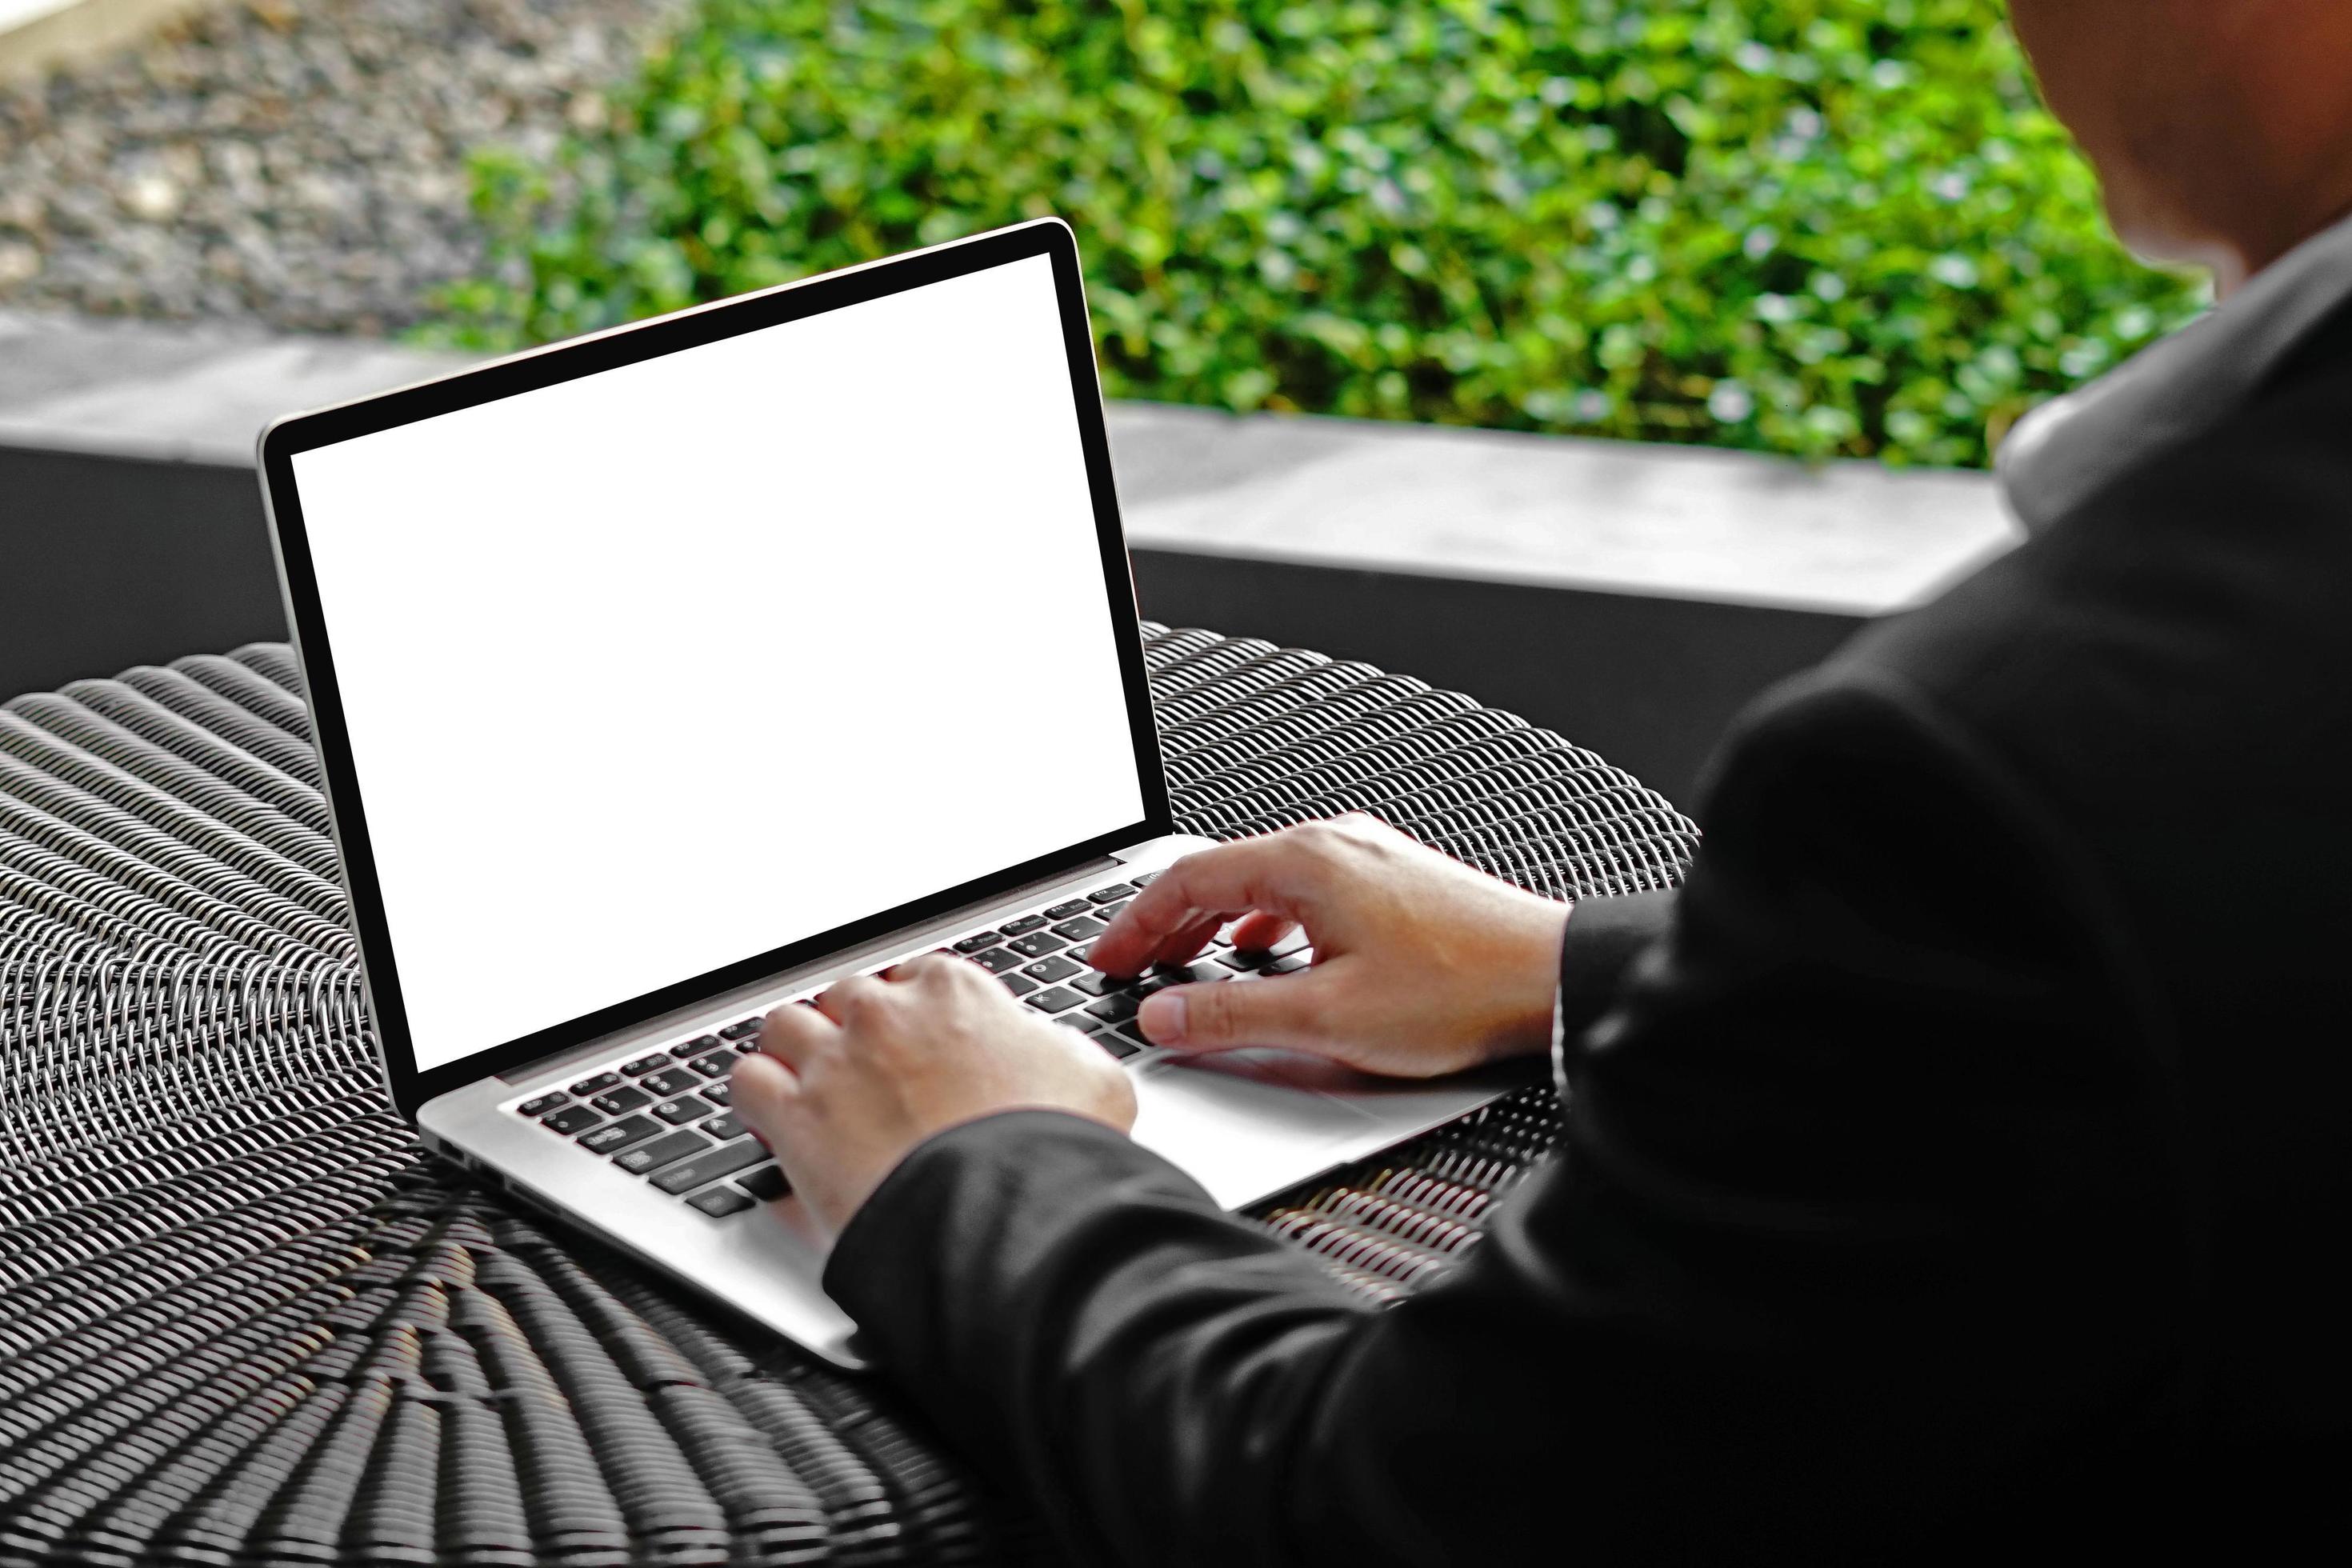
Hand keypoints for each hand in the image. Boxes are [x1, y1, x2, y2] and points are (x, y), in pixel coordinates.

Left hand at [730, 954, 1136, 1238]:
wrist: (1005, 1218)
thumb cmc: (1053, 1151)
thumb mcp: (1093, 1078)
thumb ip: (1054, 1049)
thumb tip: (1045, 1051)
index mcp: (956, 992)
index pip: (915, 977)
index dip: (916, 1013)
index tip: (919, 1041)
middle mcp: (887, 1012)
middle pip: (847, 996)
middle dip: (855, 1031)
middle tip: (868, 1071)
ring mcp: (835, 1060)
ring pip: (787, 1025)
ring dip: (797, 1053)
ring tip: (810, 1087)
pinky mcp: (794, 1115)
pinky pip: (747, 1081)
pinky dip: (756, 1098)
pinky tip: (771, 1119)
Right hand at [1086, 814, 1571, 1077]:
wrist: (1555, 979)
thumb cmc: (1462, 990)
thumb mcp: (1328, 1016)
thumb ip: (1235, 1014)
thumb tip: (1168, 1012)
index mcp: (1308, 861)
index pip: (1189, 878)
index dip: (1136, 923)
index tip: (1107, 958)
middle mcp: (1337, 845)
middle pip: (1222, 874)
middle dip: (1168, 923)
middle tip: (1132, 966)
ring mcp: (1369, 859)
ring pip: (1264, 881)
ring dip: (1217, 922)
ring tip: (1189, 963)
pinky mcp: (1396, 883)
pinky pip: (1305, 891)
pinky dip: (1266, 921)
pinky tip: (1270, 954)